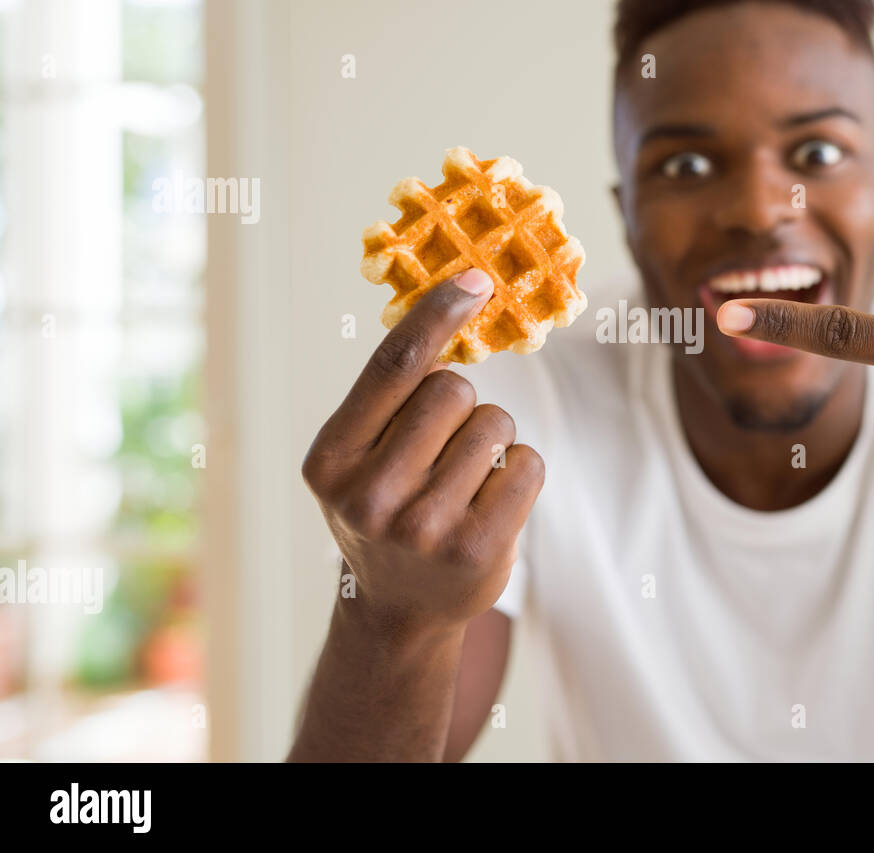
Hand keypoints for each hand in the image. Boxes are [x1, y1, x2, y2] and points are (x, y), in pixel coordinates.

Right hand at [302, 270, 543, 641]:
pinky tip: (490, 505)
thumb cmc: (385, 511)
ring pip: (496, 424)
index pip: (393, 367)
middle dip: (462, 406)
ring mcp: (422, 528)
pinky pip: (528, 463)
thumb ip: (390, 399)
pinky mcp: (477, 549)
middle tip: (443, 450)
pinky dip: (519, 472)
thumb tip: (454, 302)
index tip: (474, 279)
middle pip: (454, 389)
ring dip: (491, 442)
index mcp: (330, 460)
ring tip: (462, 484)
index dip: (437, 314)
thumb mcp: (360, 458)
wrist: (398, 610)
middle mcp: (369, 496)